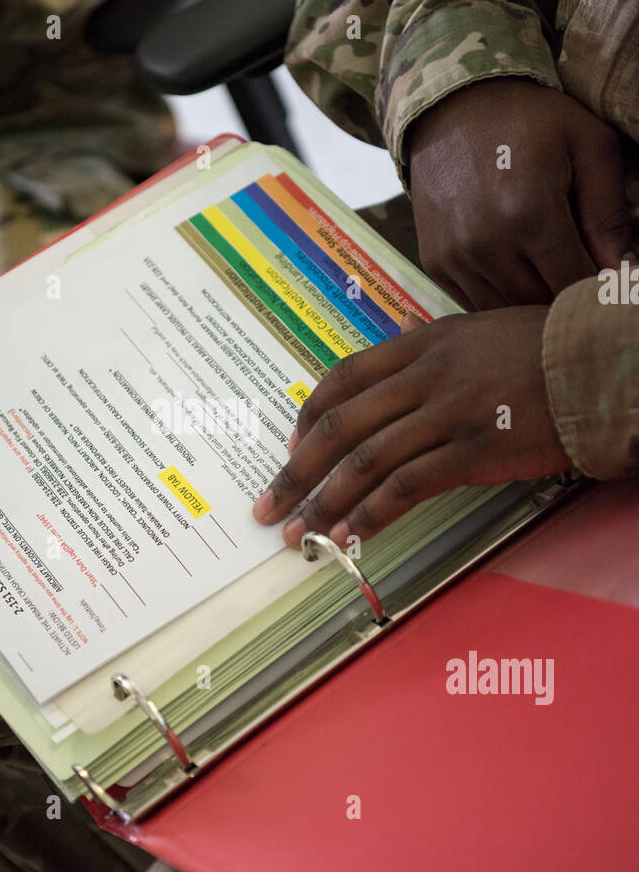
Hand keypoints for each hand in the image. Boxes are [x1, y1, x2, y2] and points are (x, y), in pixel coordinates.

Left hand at [252, 307, 570, 545]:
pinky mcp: (474, 450)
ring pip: (364, 460)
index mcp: (423, 342)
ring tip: (300, 534)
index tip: (290, 448)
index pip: (343, 377)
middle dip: (296, 471)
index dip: (307, 416)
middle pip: (339, 425)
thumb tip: (400, 384)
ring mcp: (447, 412)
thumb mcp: (481, 334)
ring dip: (325, 502)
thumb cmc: (549, 350)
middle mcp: (425, 375)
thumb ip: (435, 357)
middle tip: (269, 505)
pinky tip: (353, 536)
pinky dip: (373, 514)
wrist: (602, 360)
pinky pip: (408, 486)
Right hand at [408, 79, 631, 308]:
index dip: (597, 289)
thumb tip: (625, 274)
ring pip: (506, 310)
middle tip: (580, 272)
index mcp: (529, 215)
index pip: (575, 284)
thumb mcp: (588, 147)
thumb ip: (609, 215)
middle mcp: (485, 244)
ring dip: (531, 300)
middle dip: (564, 297)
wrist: (453, 106)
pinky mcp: (435, 262)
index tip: (609, 279)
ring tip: (548, 271)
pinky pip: (474, 303)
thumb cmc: (530, 120)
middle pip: (539, 304)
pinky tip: (515, 269)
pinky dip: (500, 297)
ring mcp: (455, 257)